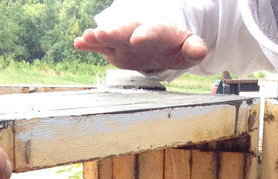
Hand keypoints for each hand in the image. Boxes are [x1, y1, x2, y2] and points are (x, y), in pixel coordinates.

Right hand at [73, 22, 207, 70]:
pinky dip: (89, 44)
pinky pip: (100, 45)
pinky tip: (78, 43)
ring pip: (111, 36)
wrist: (163, 44)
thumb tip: (199, 50)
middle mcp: (139, 31)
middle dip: (115, 32)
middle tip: (100, 34)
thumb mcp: (189, 48)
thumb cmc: (176, 47)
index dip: (145, 35)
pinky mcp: (115, 48)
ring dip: (98, 37)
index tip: (136, 40)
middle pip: (126, 30)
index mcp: (160, 32)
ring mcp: (125, 39)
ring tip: (86, 37)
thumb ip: (194, 49)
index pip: (154, 31)